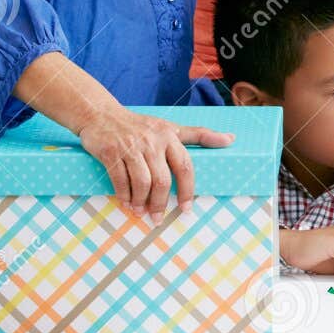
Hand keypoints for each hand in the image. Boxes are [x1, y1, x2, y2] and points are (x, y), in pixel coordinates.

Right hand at [77, 107, 234, 217]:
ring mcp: (131, 147)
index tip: (186, 208)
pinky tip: (127, 203)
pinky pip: (120, 180)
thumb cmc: (141, 125)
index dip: (188, 190)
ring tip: (141, 212)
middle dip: (161, 203)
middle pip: (163, 180)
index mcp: (170, 136)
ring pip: (142, 182)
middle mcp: (152, 141)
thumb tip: (231, 139)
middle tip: (159, 218)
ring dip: (142, 202)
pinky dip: (124, 195)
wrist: (102, 114)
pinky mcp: (110, 152)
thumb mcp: (171, 127)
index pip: (185, 166)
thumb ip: (199, 135)